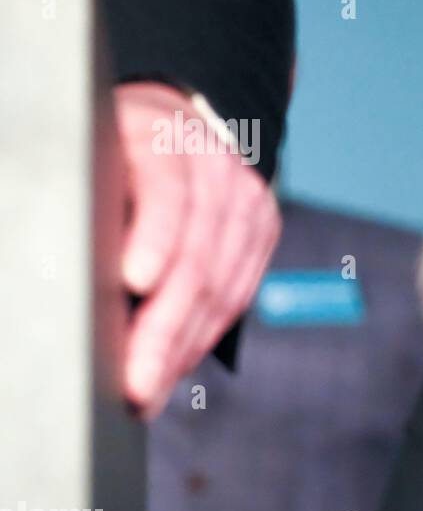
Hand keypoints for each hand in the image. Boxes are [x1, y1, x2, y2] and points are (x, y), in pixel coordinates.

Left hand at [116, 81, 281, 419]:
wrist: (181, 118)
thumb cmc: (115, 146)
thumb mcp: (91, 154)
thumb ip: (89, 208)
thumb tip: (70, 278)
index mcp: (163, 137)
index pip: (167, 193)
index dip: (153, 239)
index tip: (133, 283)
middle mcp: (216, 168)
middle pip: (196, 258)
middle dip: (164, 329)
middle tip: (135, 384)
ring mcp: (248, 201)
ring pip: (221, 286)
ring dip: (182, 347)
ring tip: (146, 391)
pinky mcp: (264, 229)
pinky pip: (238, 294)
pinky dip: (203, 335)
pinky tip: (174, 365)